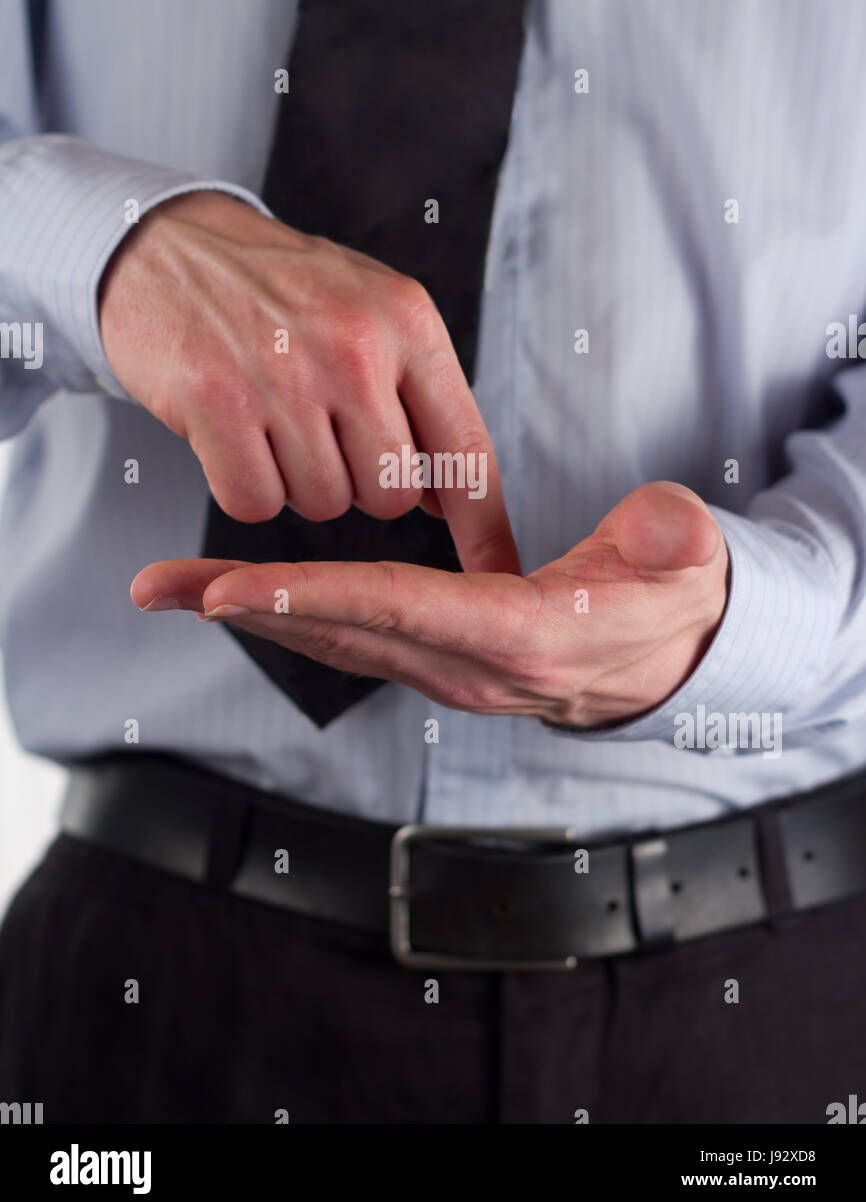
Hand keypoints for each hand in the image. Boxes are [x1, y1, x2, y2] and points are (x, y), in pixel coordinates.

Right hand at [99, 189, 518, 574]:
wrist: (169, 246)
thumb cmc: (281, 292)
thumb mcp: (373, 313)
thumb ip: (420, 400)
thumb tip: (453, 502)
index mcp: (407, 321)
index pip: (466, 449)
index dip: (485, 525)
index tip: (500, 572)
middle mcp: (353, 344)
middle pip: (391, 495)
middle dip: (360, 483)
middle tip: (324, 432)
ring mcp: (284, 373)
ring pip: (322, 504)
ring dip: (297, 481)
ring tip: (274, 417)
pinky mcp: (214, 402)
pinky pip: (254, 503)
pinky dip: (244, 485)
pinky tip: (234, 433)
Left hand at [131, 481, 728, 727]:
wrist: (670, 654)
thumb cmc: (672, 594)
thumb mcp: (689, 560)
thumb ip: (673, 541)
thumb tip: (655, 530)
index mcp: (526, 637)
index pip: (407, 610)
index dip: (318, 595)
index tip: (234, 584)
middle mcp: (472, 667)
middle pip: (345, 631)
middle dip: (250, 605)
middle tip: (160, 584)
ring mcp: (447, 671)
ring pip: (334, 639)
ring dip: (252, 611)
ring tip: (168, 584)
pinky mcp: (434, 660)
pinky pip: (348, 637)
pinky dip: (288, 616)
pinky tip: (238, 593)